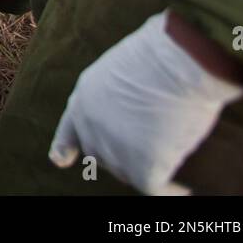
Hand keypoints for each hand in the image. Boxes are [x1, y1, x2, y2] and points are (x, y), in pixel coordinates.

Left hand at [48, 12, 242, 194]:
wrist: (176, 61)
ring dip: (150, 168)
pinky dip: (171, 191)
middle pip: (104, 156)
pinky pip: (156, 188)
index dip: (66, 146)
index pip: (69, 131)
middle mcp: (91, 127)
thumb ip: (120, 93)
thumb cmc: (161, 52)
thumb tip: (140, 112)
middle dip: (126, 155)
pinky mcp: (142, 167)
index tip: (59, 160)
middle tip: (158, 141)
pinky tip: (184, 189)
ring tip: (175, 151)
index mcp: (84, 99)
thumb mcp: (125, 66)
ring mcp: (113, 150)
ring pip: (130, 172)